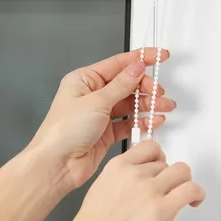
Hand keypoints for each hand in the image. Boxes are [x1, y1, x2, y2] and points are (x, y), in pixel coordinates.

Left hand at [30, 50, 175, 190]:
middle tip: (159, 92)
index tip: (160, 56)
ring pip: (130, 104)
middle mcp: (92, 95)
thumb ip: (121, 85)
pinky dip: (143, 121)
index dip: (140, 59)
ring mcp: (100, 114)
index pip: (118, 64)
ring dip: (149, 104)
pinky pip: (129, 123)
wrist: (56, 165)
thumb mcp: (96, 101)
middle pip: (127, 84)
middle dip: (147, 87)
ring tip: (165, 106)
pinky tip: (155, 120)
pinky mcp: (106, 133)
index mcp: (84, 80)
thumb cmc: (64, 131)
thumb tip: (137, 67)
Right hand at [65, 141, 205, 220]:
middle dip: (169, 177)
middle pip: (166, 163)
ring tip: (184, 195)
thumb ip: (121, 182)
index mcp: (118, 167)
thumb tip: (137, 186)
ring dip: (184, 183)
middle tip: (169, 190)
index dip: (159, 158)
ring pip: (182, 172)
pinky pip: (191, 190)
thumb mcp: (101, 191)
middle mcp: (135, 174)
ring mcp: (150, 190)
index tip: (162, 165)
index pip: (150, 148)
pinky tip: (194, 201)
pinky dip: (197, 194)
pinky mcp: (163, 209)